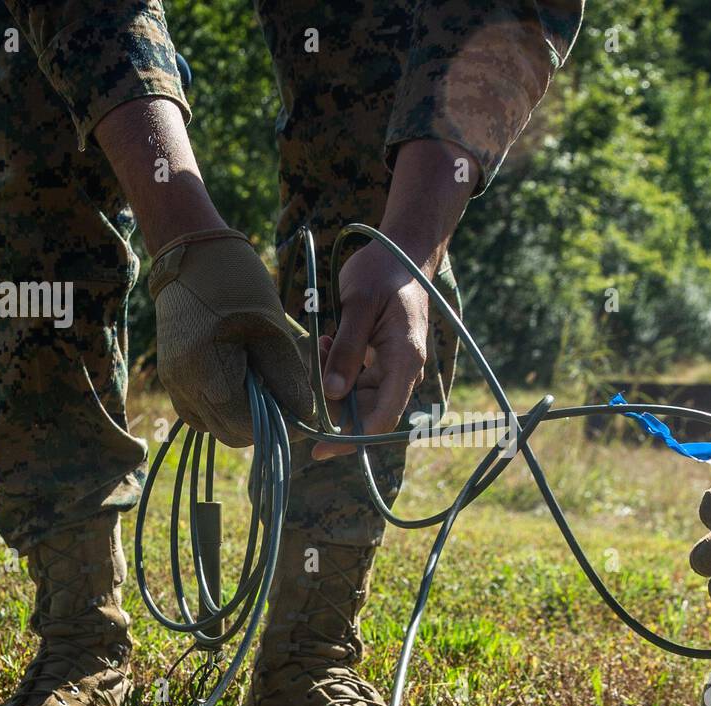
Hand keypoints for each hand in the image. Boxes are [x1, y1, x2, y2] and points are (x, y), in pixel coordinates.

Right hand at [151, 230, 314, 446]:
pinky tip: (243, 377)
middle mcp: (183, 388)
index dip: (282, 426)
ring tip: (265, 380)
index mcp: (207, 374)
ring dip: (247, 415)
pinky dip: (228, 405)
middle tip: (288, 394)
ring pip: (218, 426)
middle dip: (265, 421)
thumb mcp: (272, 330)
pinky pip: (204, 411)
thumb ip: (288, 379)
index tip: (305, 410)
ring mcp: (174, 385)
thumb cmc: (238, 284)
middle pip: (232, 433)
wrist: (192, 254)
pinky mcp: (172, 378)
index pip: (249, 428)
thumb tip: (307, 417)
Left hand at [310, 242, 429, 460]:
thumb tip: (331, 393)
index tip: (318, 449)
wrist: (403, 251)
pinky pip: (359, 379)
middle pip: (369, 412)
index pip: (382, 417)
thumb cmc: (383, 272)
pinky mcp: (385, 360)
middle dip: (334, 407)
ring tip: (320, 346)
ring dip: (333, 383)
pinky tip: (326, 343)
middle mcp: (405, 371)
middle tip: (305, 386)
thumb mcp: (359, 306)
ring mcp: (396, 367)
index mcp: (405, 360)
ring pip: (360, 396)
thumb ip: (346, 350)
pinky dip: (338, 369)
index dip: (351, 439)